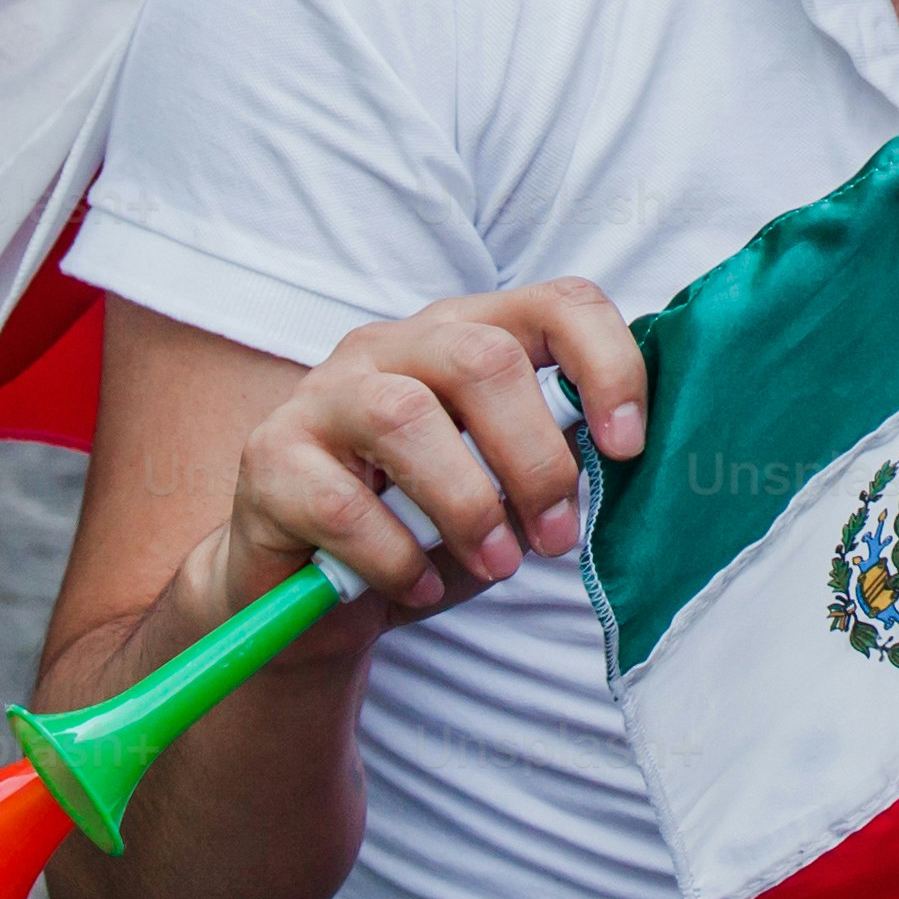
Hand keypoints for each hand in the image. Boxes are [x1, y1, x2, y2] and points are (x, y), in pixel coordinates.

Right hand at [206, 280, 645, 653]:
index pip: (553, 303)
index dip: (607, 363)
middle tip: (557, 538)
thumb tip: (624, 458)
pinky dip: (395, 556)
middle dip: (535, 458)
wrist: (301, 596)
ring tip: (498, 566)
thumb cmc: (420, 532)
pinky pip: (341, 503)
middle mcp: (391, 346)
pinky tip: (418, 590)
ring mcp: (322, 396)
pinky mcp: (269, 460)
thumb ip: (556, 462)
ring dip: (468, 506)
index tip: (629, 447)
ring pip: (404, 417)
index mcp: (463, 335)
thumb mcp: (502, 494)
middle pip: (481, 359)